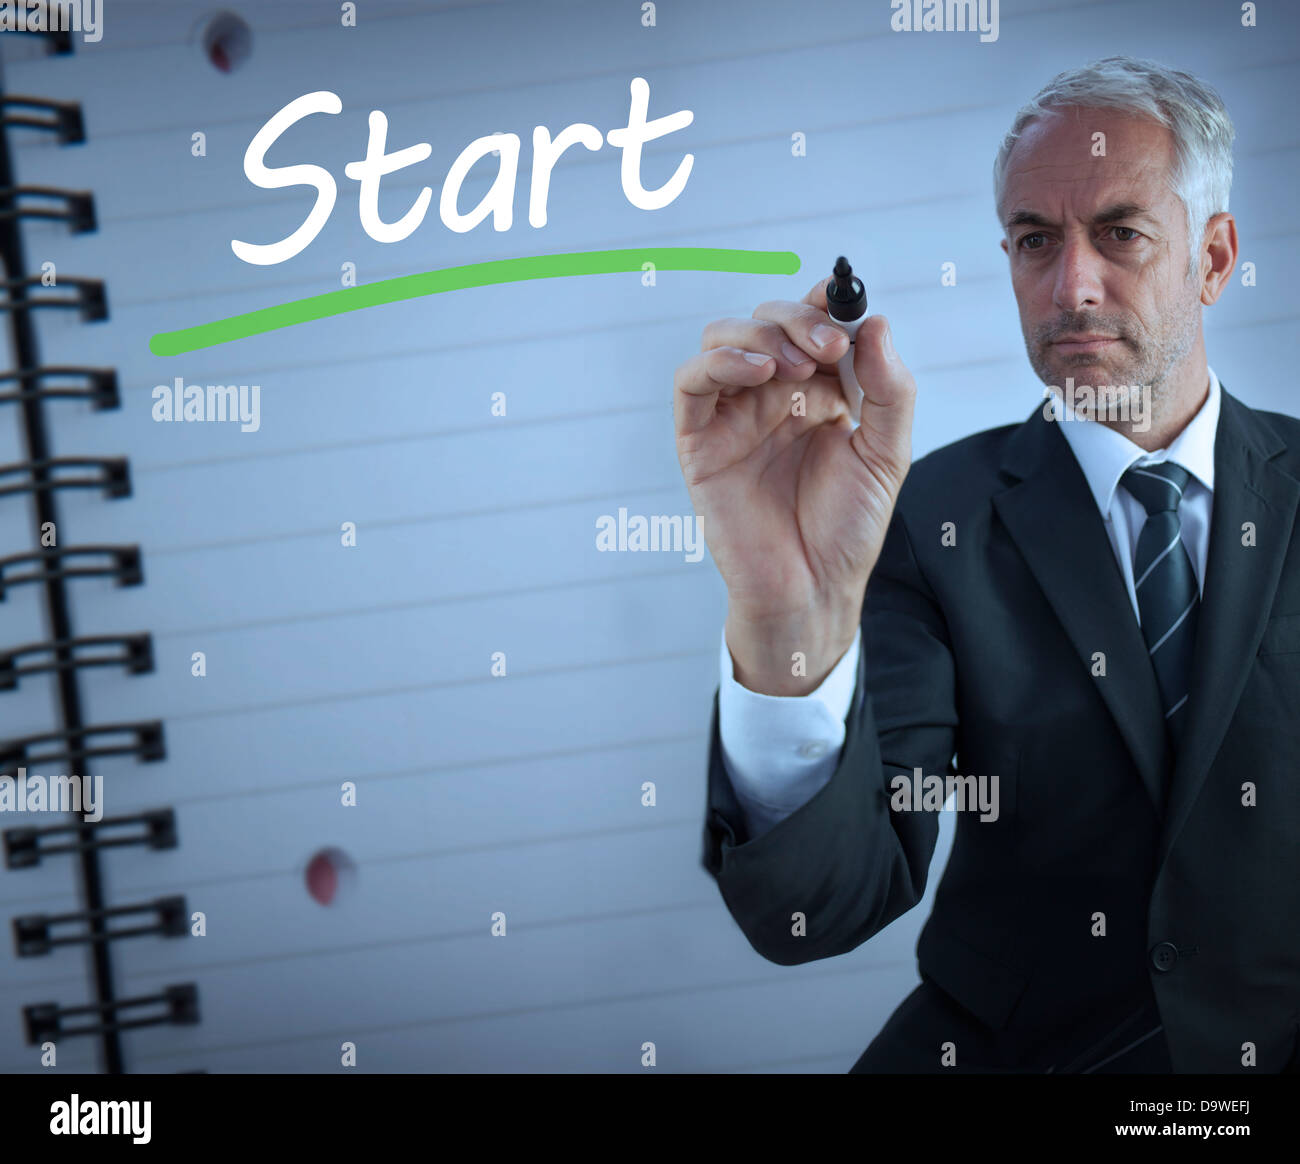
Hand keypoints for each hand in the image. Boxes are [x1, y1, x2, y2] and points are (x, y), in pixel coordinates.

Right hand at [673, 278, 916, 692]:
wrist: (813, 588)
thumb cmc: (846, 529)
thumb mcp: (888, 454)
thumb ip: (889, 390)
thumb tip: (876, 324)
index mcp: (819, 391)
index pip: (813, 323)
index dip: (826, 302)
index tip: (848, 300)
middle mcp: (773, 395)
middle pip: (768, 320)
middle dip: (798, 320)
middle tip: (827, 347)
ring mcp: (734, 414)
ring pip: (724, 338)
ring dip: (760, 334)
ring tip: (794, 365)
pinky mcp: (700, 440)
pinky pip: (692, 382)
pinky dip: (719, 362)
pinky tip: (756, 372)